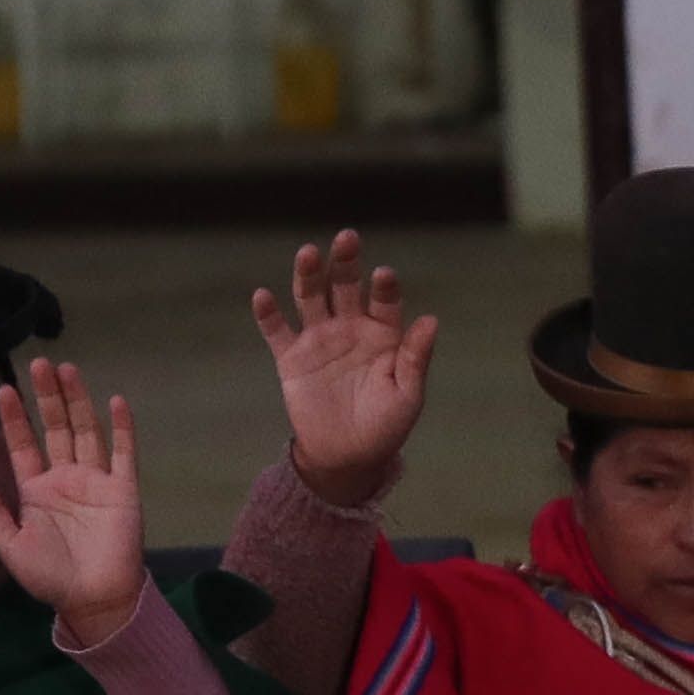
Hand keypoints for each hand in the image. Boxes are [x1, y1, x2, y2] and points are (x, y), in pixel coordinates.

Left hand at [0, 360, 147, 646]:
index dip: (14, 418)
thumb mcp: (10, 546)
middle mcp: (66, 477)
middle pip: (56, 428)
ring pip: (86, 431)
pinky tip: (116, 401)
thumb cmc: (49, 576)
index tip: (4, 389)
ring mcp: (96, 480)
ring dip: (78, 401)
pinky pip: (123, 453)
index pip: (23, 444)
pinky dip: (122, 427)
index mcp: (37, 490)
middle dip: (48, 397)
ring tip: (68, 370)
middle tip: (41, 364)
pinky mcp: (123, 489)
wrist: (91, 598)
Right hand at [250, 231, 439, 509]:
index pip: (384, 301)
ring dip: (308, 275)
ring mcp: (319, 339)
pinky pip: (277, 331)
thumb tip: (431, 319)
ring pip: (311, 299)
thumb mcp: (407, 394)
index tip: (384, 274)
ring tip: (308, 253)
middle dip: (346, 263)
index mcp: (384, 334)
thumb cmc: (386, 424)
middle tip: (347, 238)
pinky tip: (262, 296)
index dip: (384, 287)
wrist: (348, 456)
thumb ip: (415, 357)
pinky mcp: (292, 358)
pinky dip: (268, 314)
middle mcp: (351, 328)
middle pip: (345, 287)